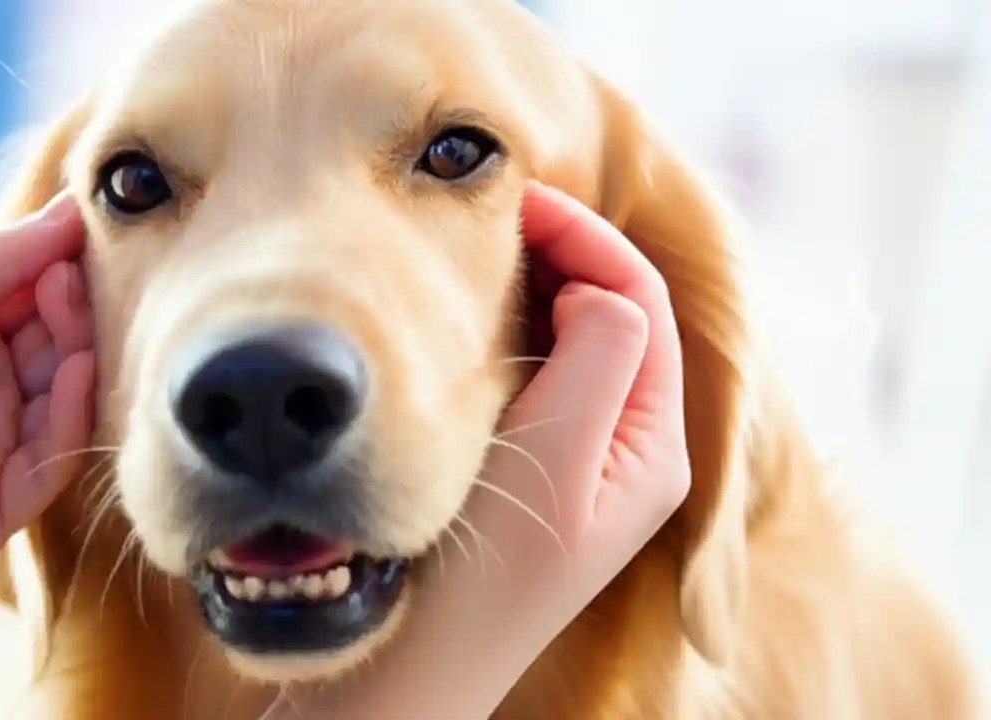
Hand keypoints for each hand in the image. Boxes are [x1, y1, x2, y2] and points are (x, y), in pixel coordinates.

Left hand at [0, 194, 95, 675]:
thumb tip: (70, 212)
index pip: (31, 297)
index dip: (59, 265)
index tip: (88, 229)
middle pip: (56, 343)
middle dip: (74, 305)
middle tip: (78, 273)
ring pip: (65, 395)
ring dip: (79, 349)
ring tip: (71, 306)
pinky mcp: (3, 505)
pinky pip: (54, 456)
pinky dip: (71, 410)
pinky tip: (73, 370)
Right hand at [273, 182, 690, 718]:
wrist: (402, 671)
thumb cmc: (474, 583)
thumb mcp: (555, 466)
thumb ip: (597, 364)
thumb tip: (602, 288)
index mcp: (649, 447)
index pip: (639, 304)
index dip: (588, 239)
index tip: (515, 200)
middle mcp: (624, 450)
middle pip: (614, 315)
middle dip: (566, 252)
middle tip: (492, 213)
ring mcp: (575, 461)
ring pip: (572, 339)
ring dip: (536, 285)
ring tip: (479, 247)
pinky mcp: (526, 470)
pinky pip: (535, 373)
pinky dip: (510, 326)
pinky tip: (464, 312)